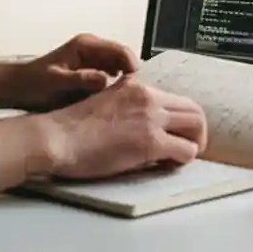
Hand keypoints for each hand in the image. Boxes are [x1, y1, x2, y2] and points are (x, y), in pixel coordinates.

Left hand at [0, 33, 139, 112]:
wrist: (17, 89)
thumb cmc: (34, 84)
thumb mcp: (56, 82)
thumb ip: (80, 79)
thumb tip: (104, 79)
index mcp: (86, 45)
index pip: (120, 50)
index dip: (132, 66)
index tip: (137, 86)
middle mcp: (92, 49)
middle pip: (123, 59)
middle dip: (131, 76)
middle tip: (137, 98)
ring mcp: (92, 61)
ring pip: (119, 70)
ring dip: (124, 84)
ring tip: (129, 102)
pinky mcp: (90, 73)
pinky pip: (110, 78)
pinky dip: (114, 89)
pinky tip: (115, 104)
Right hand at [39, 77, 208, 179]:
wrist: (56, 137)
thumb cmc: (71, 128)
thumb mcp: (104, 102)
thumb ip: (126, 105)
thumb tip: (143, 125)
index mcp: (135, 86)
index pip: (174, 98)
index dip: (180, 119)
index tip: (175, 133)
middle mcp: (148, 96)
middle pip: (193, 109)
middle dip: (196, 130)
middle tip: (188, 147)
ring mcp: (151, 117)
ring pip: (196, 126)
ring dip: (195, 144)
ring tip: (182, 157)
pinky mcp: (150, 141)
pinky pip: (186, 151)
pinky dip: (183, 159)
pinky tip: (169, 165)